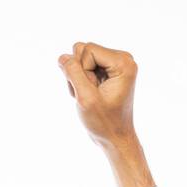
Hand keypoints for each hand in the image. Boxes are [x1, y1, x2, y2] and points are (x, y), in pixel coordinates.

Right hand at [57, 41, 153, 186]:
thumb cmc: (104, 122)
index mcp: (123, 63)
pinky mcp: (107, 69)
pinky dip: (80, 80)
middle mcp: (123, 59)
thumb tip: (63, 56)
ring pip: (79, 57)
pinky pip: (81, 65)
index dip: (82, 70)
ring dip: (78, 78)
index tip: (93, 90)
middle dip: (80, 73)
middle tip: (91, 94)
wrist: (115, 138)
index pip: (86, 49)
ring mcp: (115, 63)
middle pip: (82, 50)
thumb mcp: (85, 98)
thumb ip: (73, 73)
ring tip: (90, 95)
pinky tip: (90, 95)